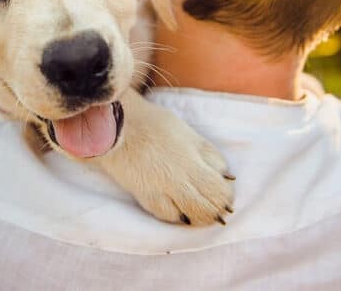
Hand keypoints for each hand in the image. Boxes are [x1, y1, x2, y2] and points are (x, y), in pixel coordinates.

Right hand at [94, 89, 234, 225]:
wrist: (115, 128)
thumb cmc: (151, 123)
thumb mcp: (186, 132)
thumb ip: (206, 152)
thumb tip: (225, 174)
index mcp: (195, 155)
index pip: (221, 182)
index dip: (226, 190)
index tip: (223, 190)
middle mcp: (183, 175)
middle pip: (212, 202)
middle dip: (218, 207)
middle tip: (218, 208)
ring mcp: (165, 188)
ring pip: (195, 214)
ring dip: (202, 216)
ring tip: (202, 214)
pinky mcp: (147, 197)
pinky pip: (169, 216)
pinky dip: (178, 216)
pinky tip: (180, 213)